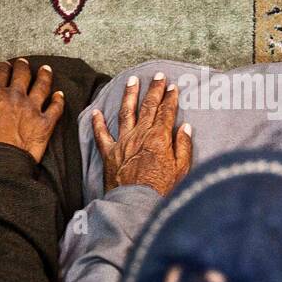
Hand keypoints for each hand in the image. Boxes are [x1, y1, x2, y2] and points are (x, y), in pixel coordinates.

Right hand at [0, 58, 63, 160]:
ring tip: (46, 69)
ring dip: (44, 75)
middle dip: (23, 66)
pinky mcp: (45, 122)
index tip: (5, 65)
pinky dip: (59, 100)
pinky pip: (56, 107)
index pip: (0, 73)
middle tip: (24, 63)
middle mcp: (15, 97)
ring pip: (42, 85)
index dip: (3, 67)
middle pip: (22, 74)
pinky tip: (60, 95)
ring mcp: (32, 108)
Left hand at [91, 72, 191, 195]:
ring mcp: (123, 142)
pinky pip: (102, 135)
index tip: (172, 86)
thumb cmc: (162, 190)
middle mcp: (140, 135)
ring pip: (126, 113)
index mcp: (159, 137)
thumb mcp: (182, 169)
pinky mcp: (110, 154)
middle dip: (154, 89)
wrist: (137, 205)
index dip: (170, 98)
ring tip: (131, 81)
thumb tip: (184, 127)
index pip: (166, 112)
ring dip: (129, 95)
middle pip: (148, 107)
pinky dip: (98, 123)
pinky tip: (96, 112)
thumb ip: (183, 146)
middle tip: (157, 76)